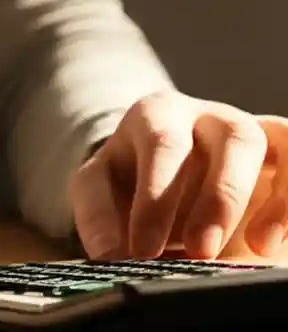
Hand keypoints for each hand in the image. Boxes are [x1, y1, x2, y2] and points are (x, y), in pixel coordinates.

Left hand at [70, 91, 287, 260]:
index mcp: (158, 114)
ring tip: (260, 247)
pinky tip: (277, 242)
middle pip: (233, 137)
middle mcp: (210, 115)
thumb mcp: (98, 189)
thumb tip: (108, 253)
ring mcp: (252, 131)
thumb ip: (97, 215)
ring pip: (280, 139)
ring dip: (277, 196)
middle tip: (200, 250)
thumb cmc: (126, 179)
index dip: (156, 199)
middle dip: (221, 198)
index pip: (163, 144)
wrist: (155, 175)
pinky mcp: (280, 155)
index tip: (142, 251)